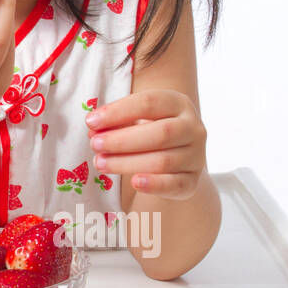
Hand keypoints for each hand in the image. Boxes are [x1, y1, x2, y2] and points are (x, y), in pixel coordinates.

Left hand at [86, 90, 206, 200]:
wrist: (173, 157)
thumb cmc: (148, 130)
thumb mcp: (135, 119)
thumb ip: (116, 121)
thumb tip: (93, 128)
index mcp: (178, 104)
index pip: (149, 102)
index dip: (118, 112)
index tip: (91, 122)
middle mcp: (193, 128)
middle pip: (160, 133)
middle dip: (122, 140)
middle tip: (94, 145)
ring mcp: (196, 156)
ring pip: (163, 161)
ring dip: (127, 163)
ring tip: (100, 163)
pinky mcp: (192, 181)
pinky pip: (175, 184)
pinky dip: (154, 185)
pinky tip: (134, 182)